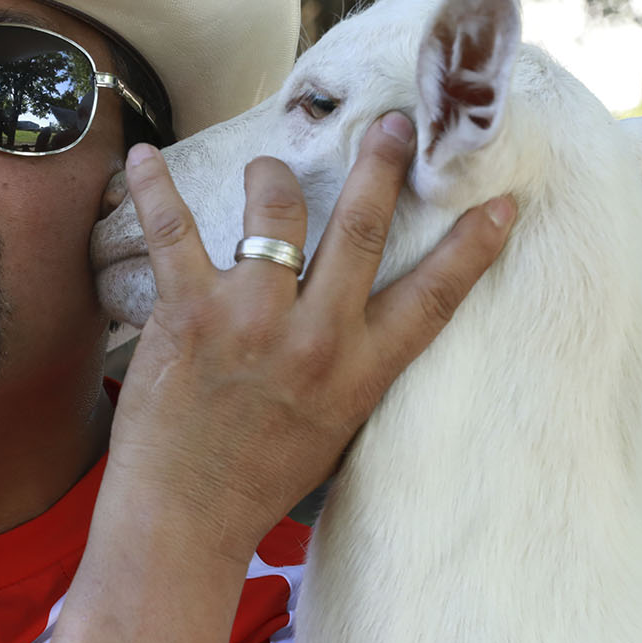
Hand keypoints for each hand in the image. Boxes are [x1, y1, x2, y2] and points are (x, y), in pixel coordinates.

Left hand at [104, 112, 514, 566]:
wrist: (186, 519)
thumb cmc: (257, 478)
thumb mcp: (335, 427)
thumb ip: (353, 367)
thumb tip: (363, 315)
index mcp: (360, 372)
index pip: (434, 297)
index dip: (472, 247)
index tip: (500, 202)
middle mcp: (316, 338)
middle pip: (362, 228)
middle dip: (381, 165)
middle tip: (392, 123)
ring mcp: (252, 319)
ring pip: (277, 209)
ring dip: (273, 176)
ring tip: (270, 168)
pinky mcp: (190, 314)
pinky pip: (174, 231)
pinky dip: (154, 189)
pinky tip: (142, 158)